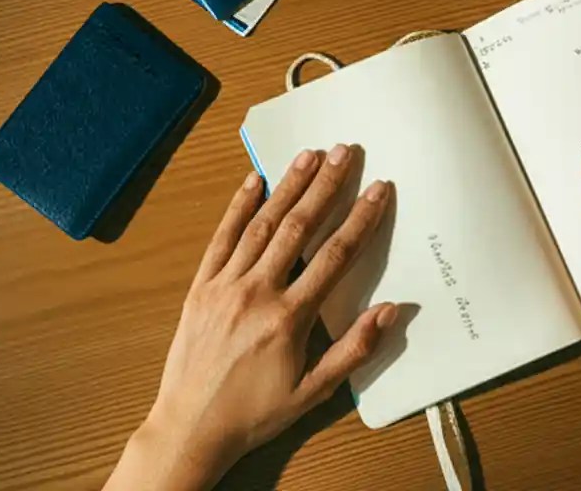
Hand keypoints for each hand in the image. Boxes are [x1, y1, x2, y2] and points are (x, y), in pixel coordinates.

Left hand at [106, 145, 397, 490]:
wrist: (191, 428)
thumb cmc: (255, 414)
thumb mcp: (314, 392)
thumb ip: (353, 349)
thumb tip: (389, 311)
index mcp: (289, 318)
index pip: (334, 255)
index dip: (360, 218)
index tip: (378, 189)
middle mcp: (257, 292)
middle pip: (299, 227)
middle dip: (326, 186)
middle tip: (345, 152)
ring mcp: (225, 286)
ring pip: (262, 225)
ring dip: (288, 186)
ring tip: (309, 155)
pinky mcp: (200, 288)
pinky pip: (221, 239)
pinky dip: (237, 207)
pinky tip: (253, 181)